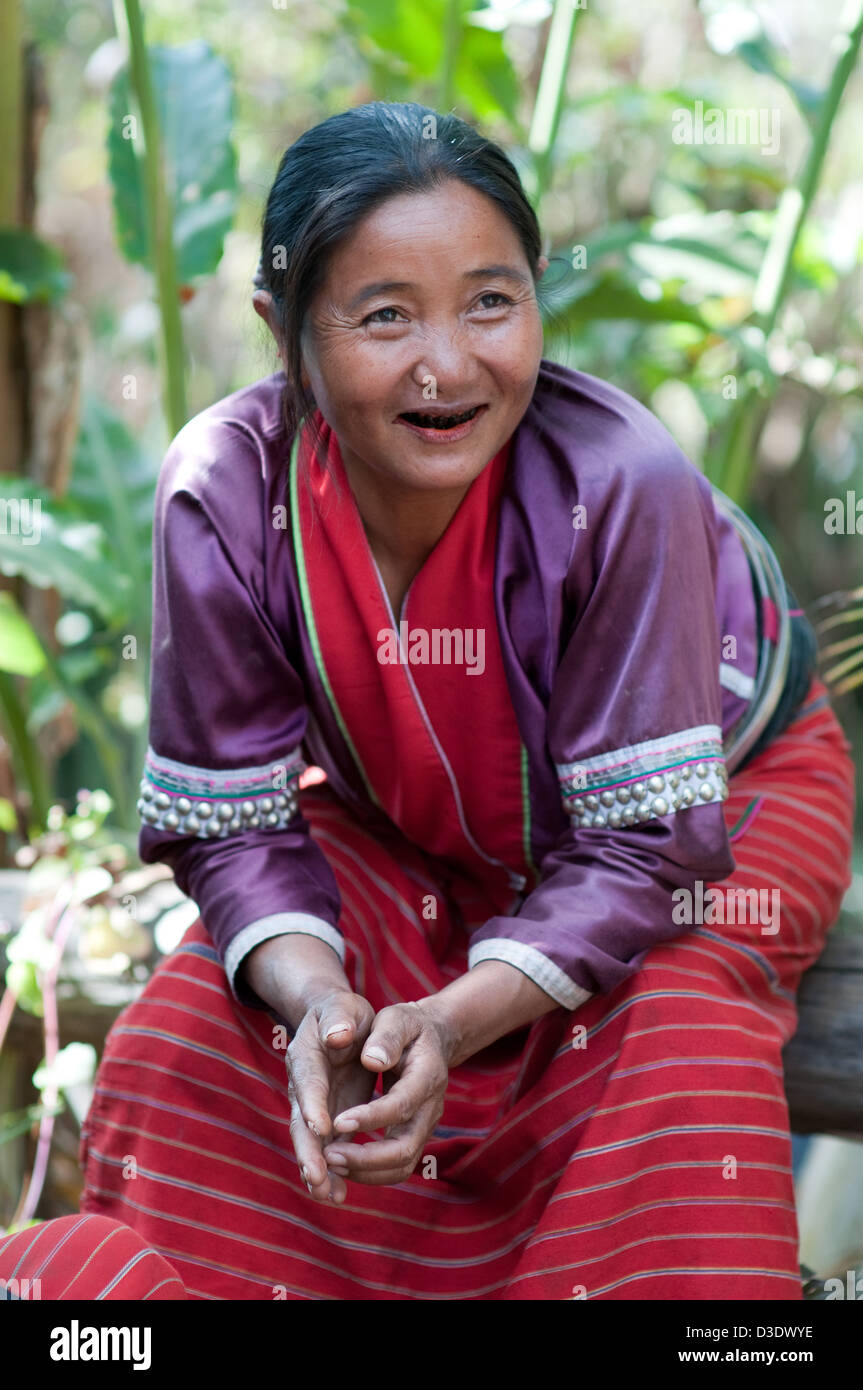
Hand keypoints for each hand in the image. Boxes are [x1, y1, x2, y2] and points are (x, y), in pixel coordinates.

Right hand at [286, 988, 376, 1204]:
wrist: (337, 1024)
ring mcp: (311, 1107)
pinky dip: (330, 1172)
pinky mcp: (324, 1122)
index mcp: (306, 1055)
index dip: (313, 1103)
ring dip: (317, 1170)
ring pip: (310, 1143)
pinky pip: (323, 1150)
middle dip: (308, 1150)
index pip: (308, 1081)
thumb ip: (339, 1017)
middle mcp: (302, 1086)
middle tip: (317, 1176)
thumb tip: (337, 1035)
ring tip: (329, 1195)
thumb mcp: (343, 1007)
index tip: (322, 1126)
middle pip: (300, 1122)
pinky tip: (338, 1195)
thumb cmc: (343, 1014)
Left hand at [321, 1001, 450, 1186]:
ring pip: (401, 1166)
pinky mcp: (414, 1137)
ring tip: (329, 1164)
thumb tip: (372, 1060)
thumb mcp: (397, 1019)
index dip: (370, 1118)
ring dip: (364, 1172)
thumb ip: (386, 1037)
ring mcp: (424, 1126)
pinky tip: (340, 1165)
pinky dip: (369, 1173)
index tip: (336, 1121)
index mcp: (427, 1075)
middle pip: (404, 1149)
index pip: (401, 1105)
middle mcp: (430, 1107)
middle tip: (327, 1157)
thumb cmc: (407, 1027)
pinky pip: (395, 1168)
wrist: (432, 1039)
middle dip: (365, 1159)